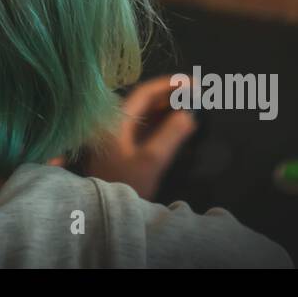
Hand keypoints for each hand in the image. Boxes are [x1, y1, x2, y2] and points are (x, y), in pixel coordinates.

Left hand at [53, 75, 197, 199]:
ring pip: (144, 113)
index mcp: (115, 120)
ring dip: (166, 107)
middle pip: (143, 100)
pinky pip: (142, 126)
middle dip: (170, 95)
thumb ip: (170, 135)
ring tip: (190, 103)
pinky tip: (176, 122)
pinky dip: (160, 121)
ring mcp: (115, 134)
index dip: (169, 85)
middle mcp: (112, 122)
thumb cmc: (124, 186)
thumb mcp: (150, 161)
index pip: (144, 93)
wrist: (101, 214)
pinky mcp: (120, 147)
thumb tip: (188, 114)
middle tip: (195, 92)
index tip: (191, 82)